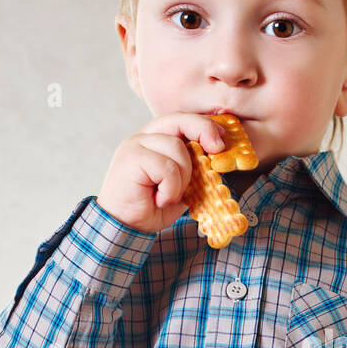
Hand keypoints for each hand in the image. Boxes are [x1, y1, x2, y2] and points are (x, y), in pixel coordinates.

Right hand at [96, 112, 228, 234]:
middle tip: (217, 150)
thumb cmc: (152, 207)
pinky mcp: (131, 157)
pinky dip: (170, 188)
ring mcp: (136, 144)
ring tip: (170, 195)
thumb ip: (195, 170)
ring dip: (183, 178)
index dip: (205, 126)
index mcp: (157, 138)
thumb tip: (220, 160)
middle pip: (180, 120)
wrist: (124, 227)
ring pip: (177, 148)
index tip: (222, 142)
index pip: (183, 120)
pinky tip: (160, 199)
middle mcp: (145, 136)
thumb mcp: (181, 186)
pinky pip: (166, 168)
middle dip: (204, 131)